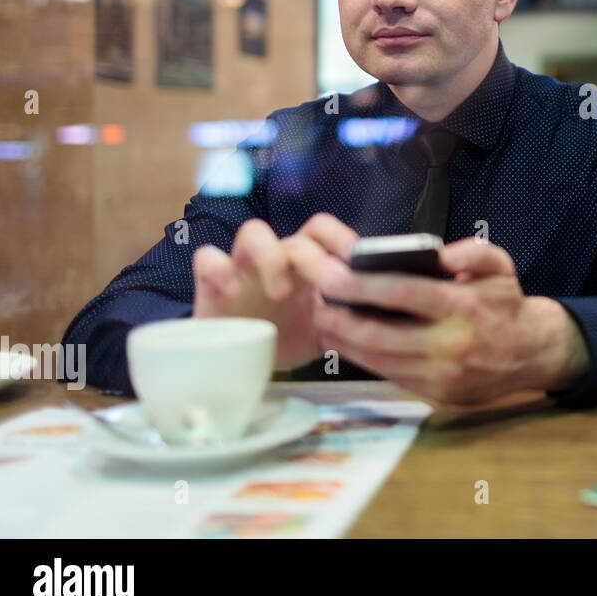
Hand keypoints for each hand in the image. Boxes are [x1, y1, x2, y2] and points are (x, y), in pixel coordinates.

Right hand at [192, 214, 357, 369]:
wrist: (239, 364)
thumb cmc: (287, 339)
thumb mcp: (325, 331)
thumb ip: (352, 318)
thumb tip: (390, 313)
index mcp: (307, 265)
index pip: (324, 231)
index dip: (342, 238)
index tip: (358, 260)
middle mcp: (278, 259)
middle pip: (297, 235)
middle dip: (315, 257)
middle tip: (328, 285)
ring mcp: (243, 268)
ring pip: (252, 232)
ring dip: (271, 256)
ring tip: (280, 291)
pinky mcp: (210, 283)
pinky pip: (207, 258)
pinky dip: (219, 268)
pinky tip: (233, 291)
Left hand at [308, 238, 590, 404]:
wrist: (532, 354)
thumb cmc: (507, 305)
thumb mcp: (501, 267)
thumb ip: (475, 252)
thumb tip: (442, 254)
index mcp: (463, 308)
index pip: (402, 294)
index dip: (361, 286)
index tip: (331, 274)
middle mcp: (449, 344)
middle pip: (380, 333)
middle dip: (340, 317)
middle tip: (315, 298)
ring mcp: (441, 375)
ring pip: (378, 359)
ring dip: (343, 341)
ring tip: (321, 319)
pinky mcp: (435, 394)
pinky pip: (389, 374)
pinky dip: (362, 358)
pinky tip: (347, 341)